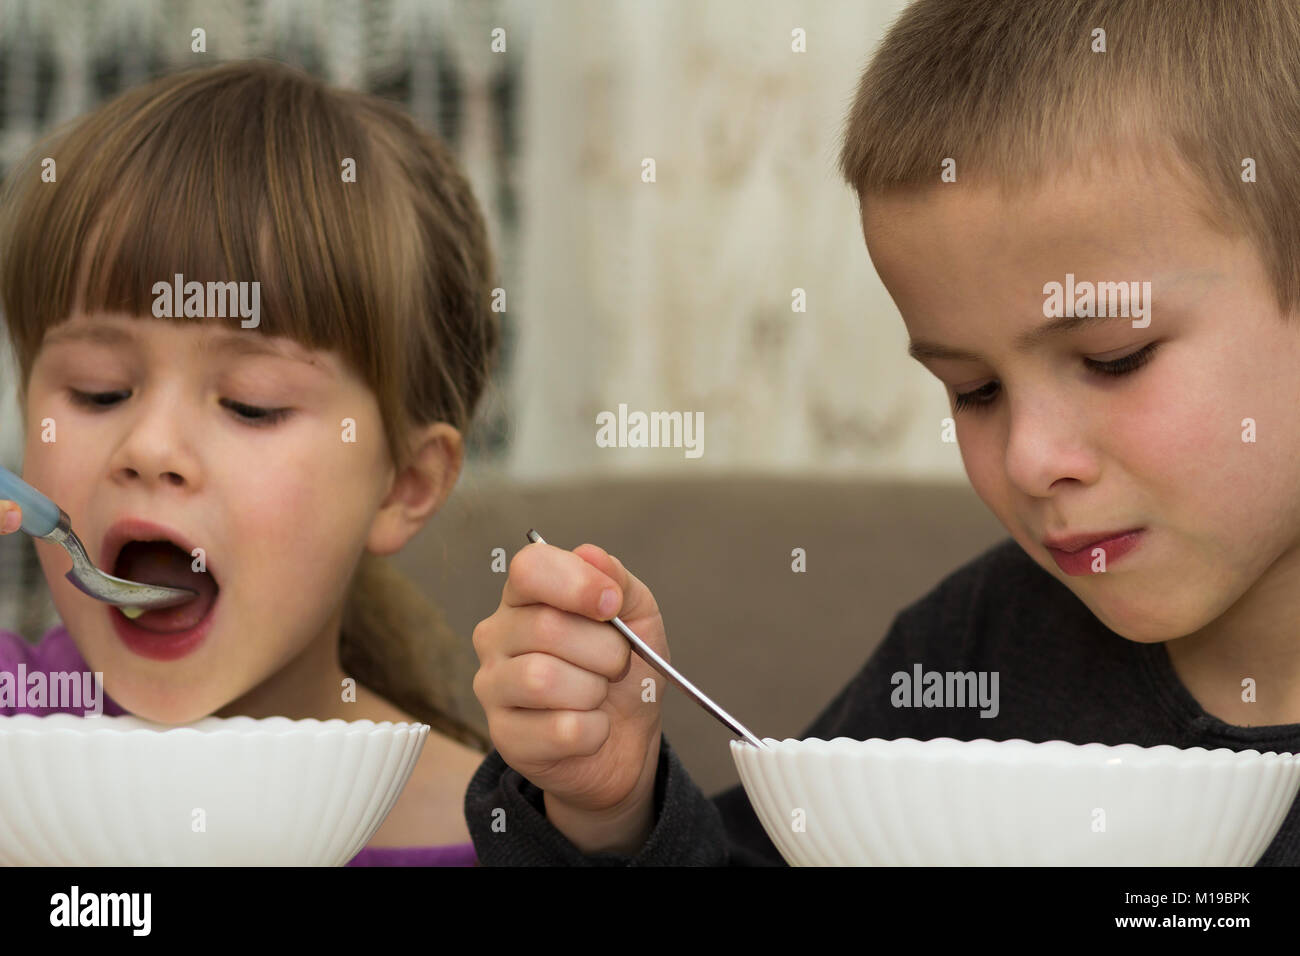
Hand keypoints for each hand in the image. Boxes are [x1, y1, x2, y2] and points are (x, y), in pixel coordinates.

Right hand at [472, 539, 668, 851]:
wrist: (626, 741)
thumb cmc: (624, 673)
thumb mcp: (638, 617)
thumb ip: (619, 581)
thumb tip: (590, 554)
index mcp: (526, 597)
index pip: (530, 568)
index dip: (577, 583)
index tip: (612, 605)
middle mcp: (497, 635)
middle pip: (547, 627)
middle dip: (604, 650)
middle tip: (616, 665)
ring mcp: (493, 687)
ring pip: (544, 679)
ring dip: (594, 691)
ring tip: (598, 696)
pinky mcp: (505, 737)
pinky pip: (560, 730)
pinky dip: (594, 731)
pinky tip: (590, 728)